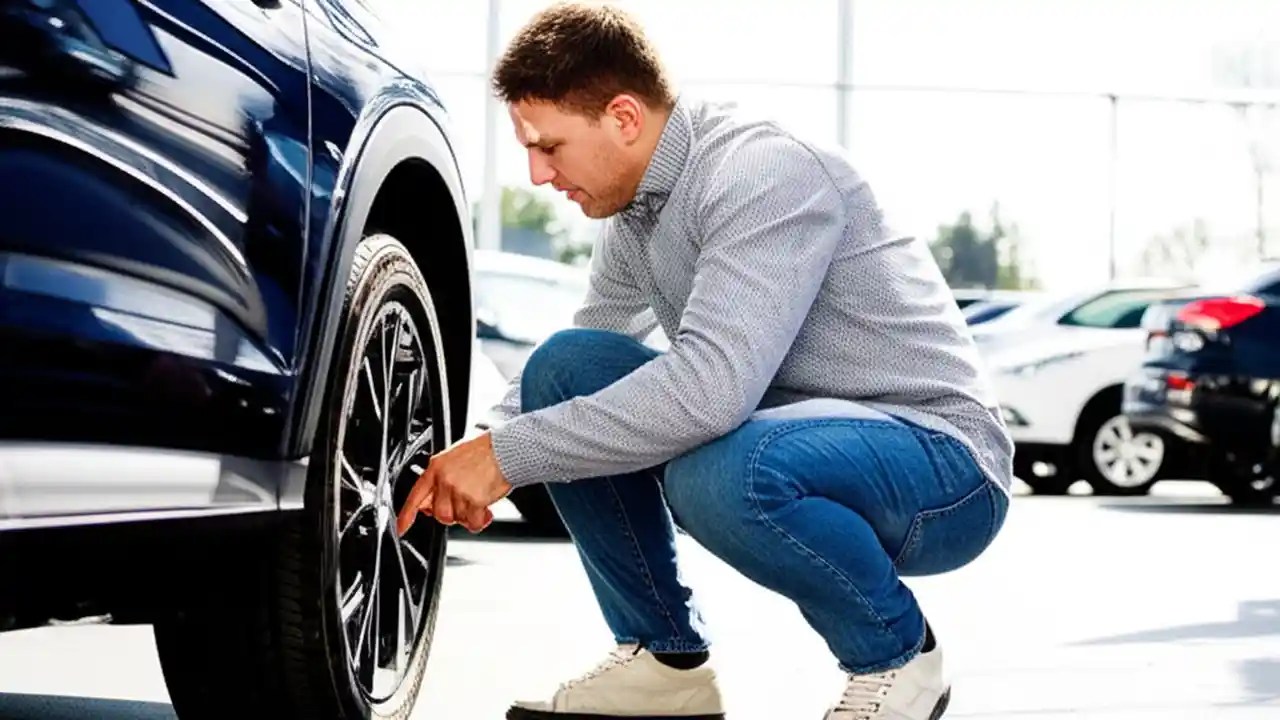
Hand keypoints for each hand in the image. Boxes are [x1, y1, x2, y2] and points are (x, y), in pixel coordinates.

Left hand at [396, 432, 511, 535]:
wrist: (506, 448)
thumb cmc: (485, 452)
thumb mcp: (454, 458)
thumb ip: (440, 479)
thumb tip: (431, 503)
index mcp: (436, 467)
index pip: (416, 495)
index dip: (406, 515)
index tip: (401, 528)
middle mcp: (445, 479)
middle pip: (439, 513)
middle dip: (452, 514)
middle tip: (465, 504)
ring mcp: (459, 490)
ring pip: (457, 518)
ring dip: (469, 515)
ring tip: (479, 502)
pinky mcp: (475, 500)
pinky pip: (473, 522)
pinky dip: (479, 521)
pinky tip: (485, 511)